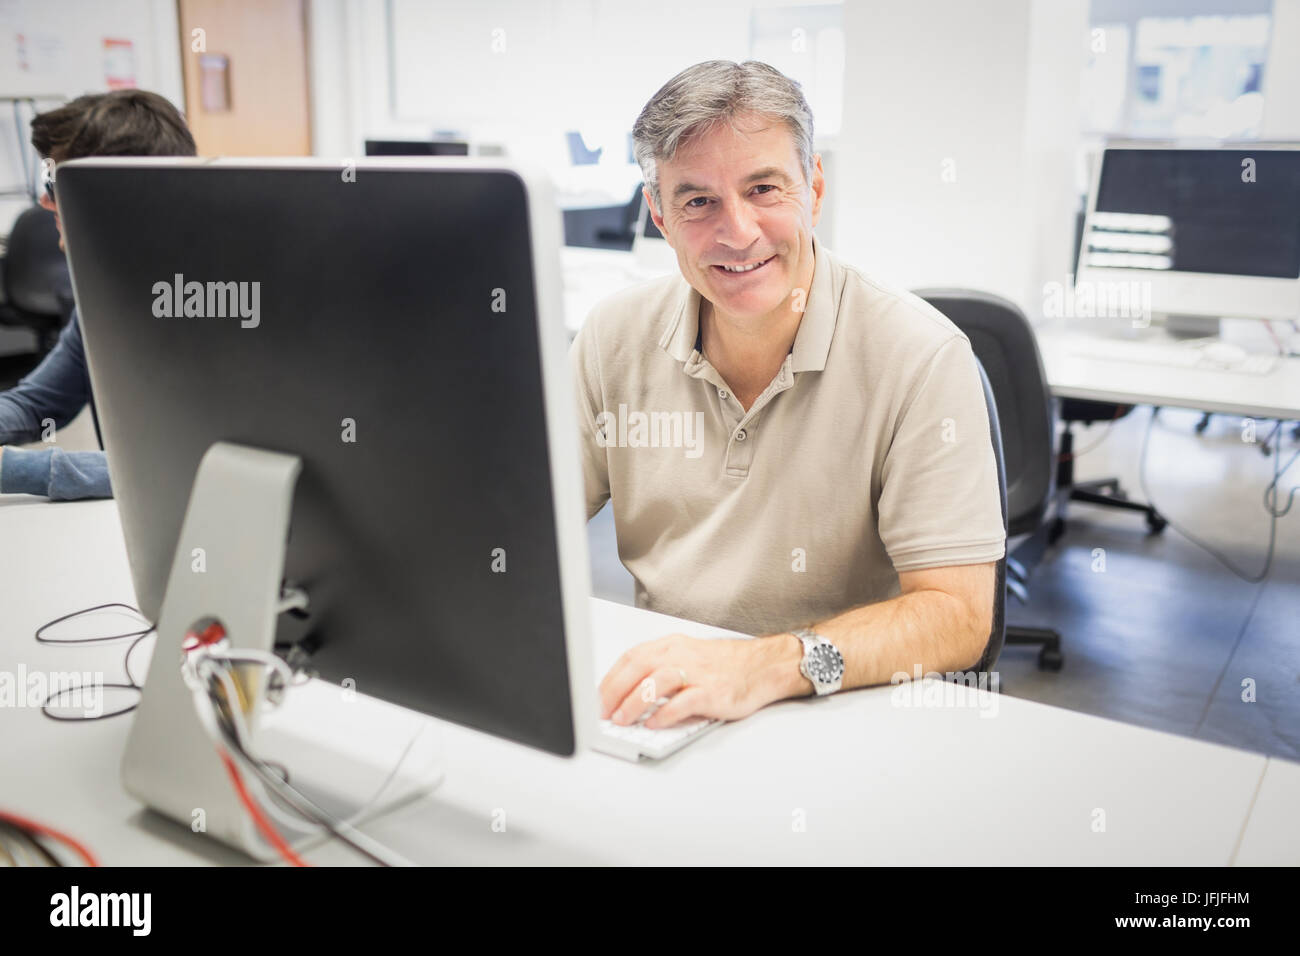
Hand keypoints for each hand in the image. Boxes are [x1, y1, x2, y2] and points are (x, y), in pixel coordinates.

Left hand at [598, 632, 804, 728]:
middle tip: (602, 712)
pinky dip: (666, 713)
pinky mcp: (713, 692)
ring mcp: (697, 673)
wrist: (762, 666)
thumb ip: (658, 671)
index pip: (631, 658)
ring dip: (635, 701)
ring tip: (622, 719)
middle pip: (639, 667)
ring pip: (658, 681)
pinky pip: (684, 701)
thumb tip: (626, 695)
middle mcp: (681, 655)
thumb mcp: (686, 657)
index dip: (610, 679)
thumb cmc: (722, 665)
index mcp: (671, 645)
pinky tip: (654, 723)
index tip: (596, 698)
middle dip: (614, 691)